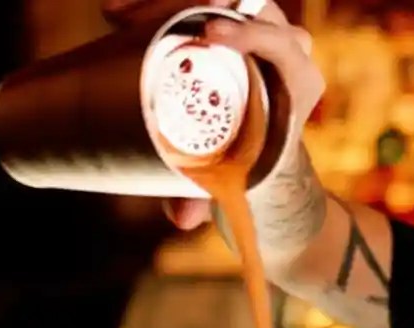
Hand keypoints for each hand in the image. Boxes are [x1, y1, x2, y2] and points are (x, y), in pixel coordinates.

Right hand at [100, 0, 324, 230]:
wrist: (256, 147)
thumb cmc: (250, 163)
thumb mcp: (233, 178)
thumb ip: (208, 197)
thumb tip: (182, 221)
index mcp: (298, 81)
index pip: (283, 44)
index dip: (251, 33)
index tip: (211, 33)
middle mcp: (283, 46)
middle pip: (242, 7)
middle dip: (190, 5)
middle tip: (142, 18)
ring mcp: (254, 28)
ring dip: (164, 2)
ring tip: (118, 18)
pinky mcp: (225, 22)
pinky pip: (193, 2)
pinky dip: (155, 5)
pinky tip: (115, 16)